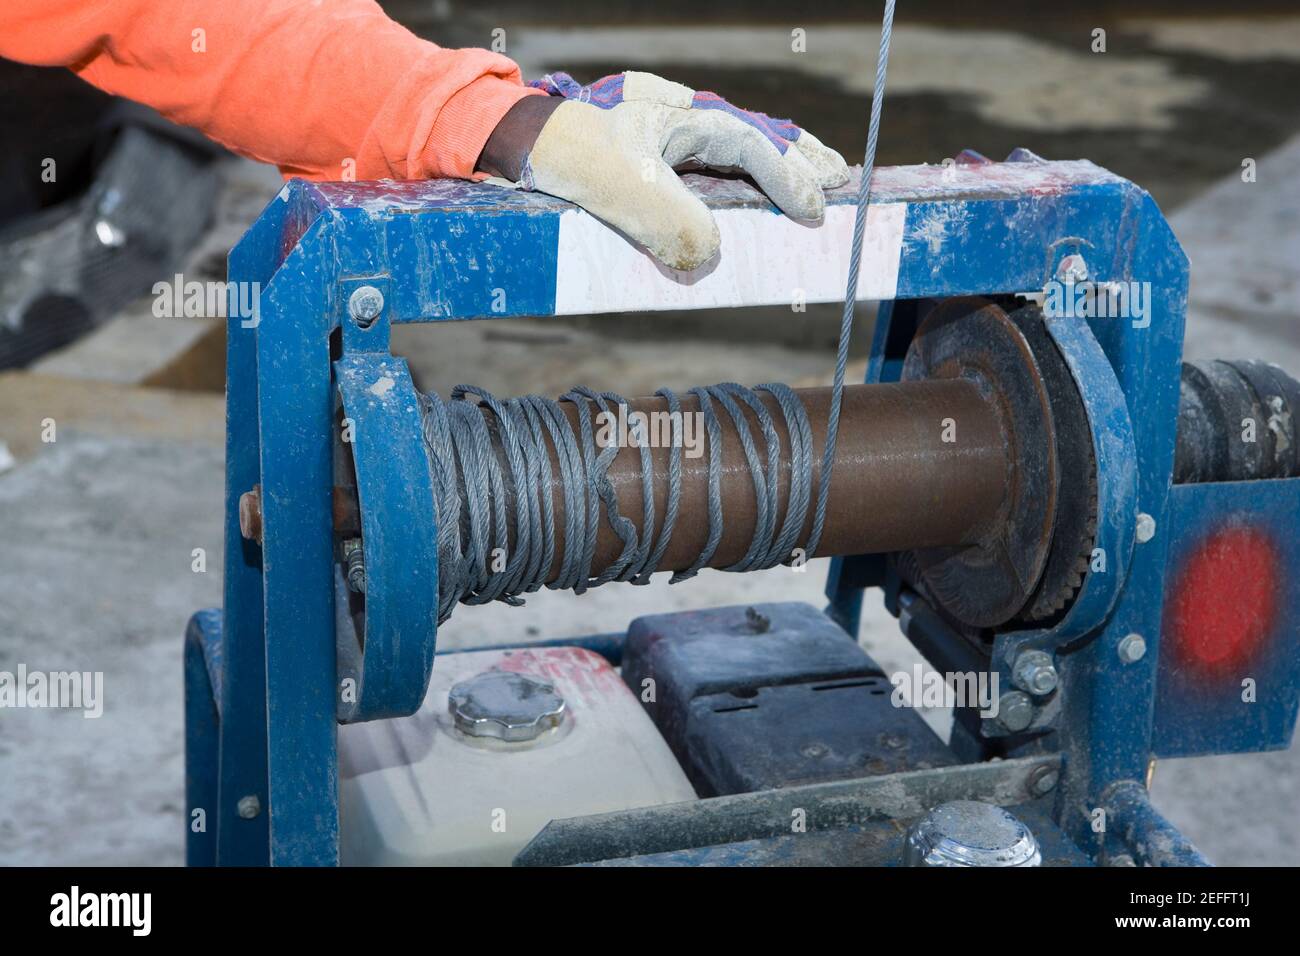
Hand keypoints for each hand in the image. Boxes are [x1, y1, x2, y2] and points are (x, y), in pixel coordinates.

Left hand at [478, 71, 849, 271]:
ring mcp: (670, 141)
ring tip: (816, 179)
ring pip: (737, 152)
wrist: (522, 149)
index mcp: (686, 119)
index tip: (815, 211)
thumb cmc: (572, 160)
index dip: (788, 179)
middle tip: (841, 177)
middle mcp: (685, 124)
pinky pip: (711, 170)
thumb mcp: (622, 191)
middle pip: (758, 139)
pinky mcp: (654, 164)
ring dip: (777, 166)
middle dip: (800, 158)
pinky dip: (741, 181)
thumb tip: (710, 258)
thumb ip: (670, 222)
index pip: (752, 148)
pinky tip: (751, 196)